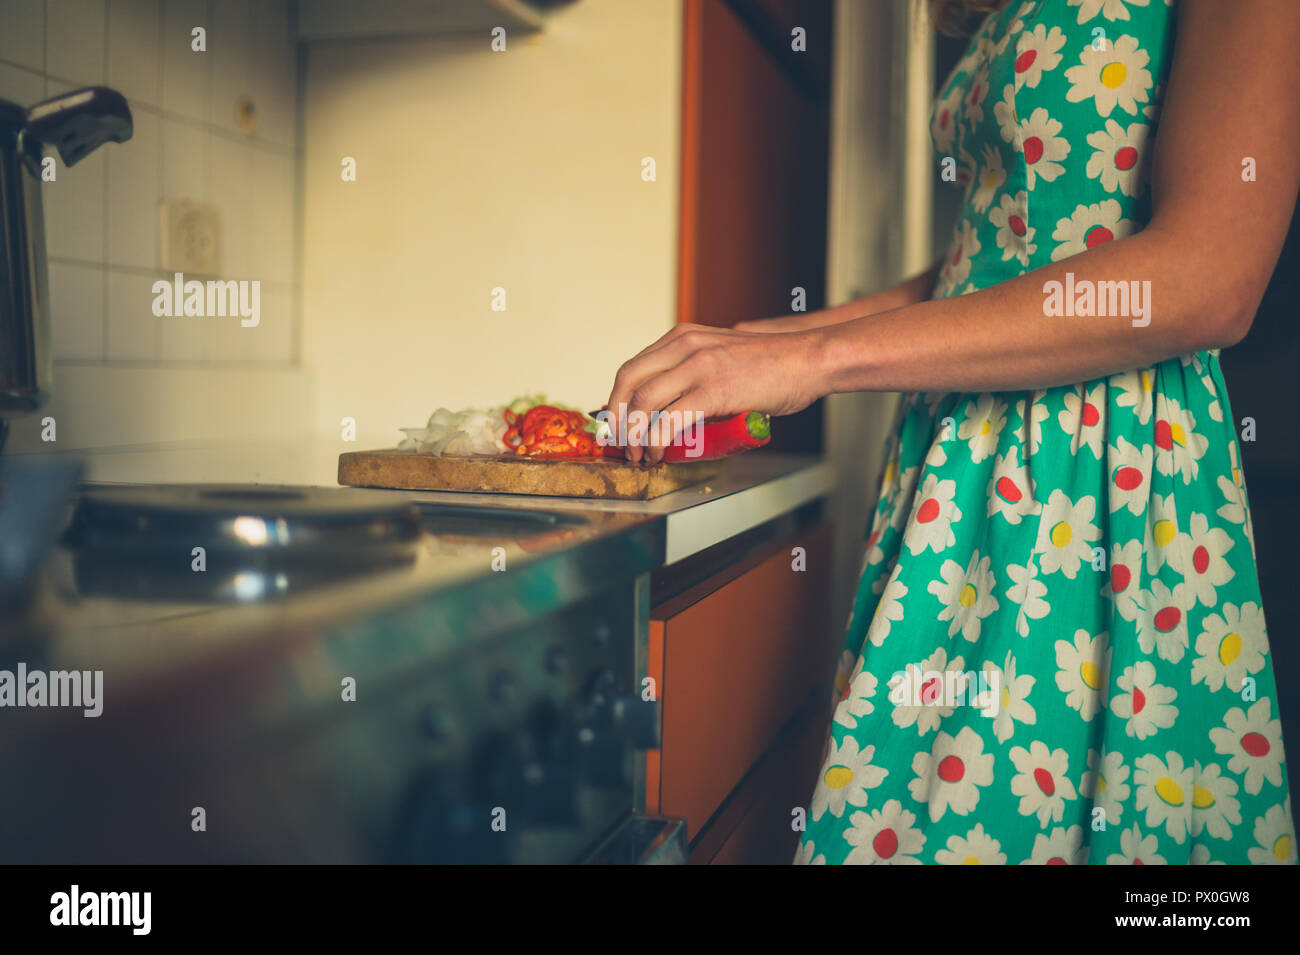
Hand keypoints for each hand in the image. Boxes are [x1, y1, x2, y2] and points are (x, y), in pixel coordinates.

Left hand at [602, 323, 823, 463]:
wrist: (807, 360)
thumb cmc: (771, 365)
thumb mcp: (719, 356)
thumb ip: (693, 372)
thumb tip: (672, 409)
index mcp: (682, 337)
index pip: (633, 368)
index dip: (617, 401)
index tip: (616, 426)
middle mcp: (684, 346)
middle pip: (628, 381)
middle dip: (616, 418)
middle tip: (621, 444)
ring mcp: (698, 366)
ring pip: (643, 402)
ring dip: (635, 435)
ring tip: (641, 454)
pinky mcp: (713, 390)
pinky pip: (670, 419)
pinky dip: (657, 440)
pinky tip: (660, 452)